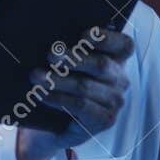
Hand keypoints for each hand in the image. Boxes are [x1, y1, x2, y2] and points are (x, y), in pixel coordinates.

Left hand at [14, 27, 135, 159]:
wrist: (56, 125)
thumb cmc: (62, 85)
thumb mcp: (67, 64)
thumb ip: (68, 49)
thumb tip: (53, 42)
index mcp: (117, 59)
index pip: (124, 45)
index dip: (107, 38)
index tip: (84, 35)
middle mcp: (120, 80)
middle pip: (101, 65)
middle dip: (73, 58)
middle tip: (50, 54)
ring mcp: (115, 102)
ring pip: (85, 86)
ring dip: (57, 80)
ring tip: (36, 76)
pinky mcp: (105, 120)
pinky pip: (80, 106)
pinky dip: (59, 98)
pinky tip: (42, 94)